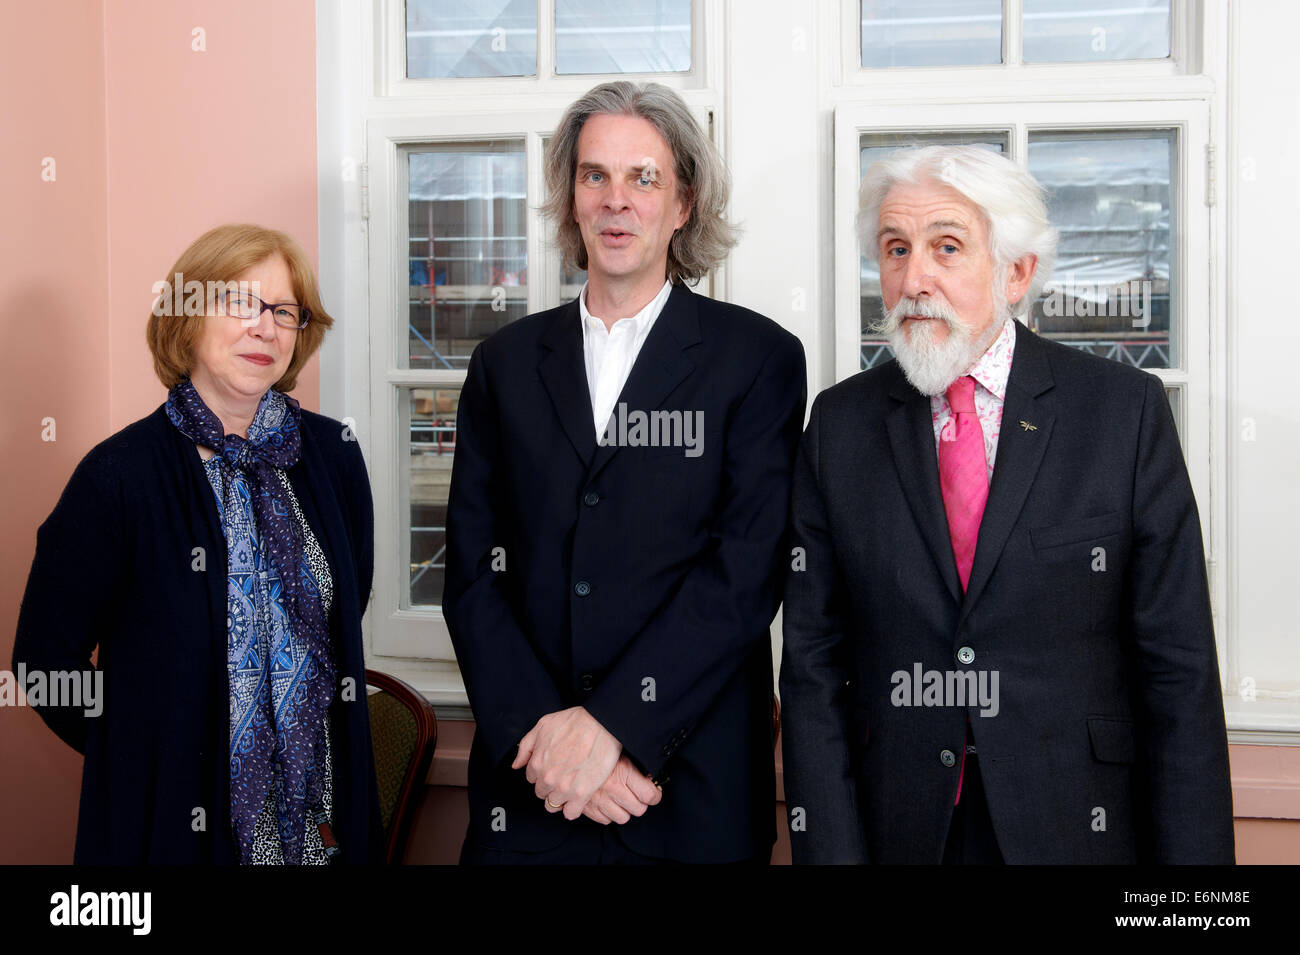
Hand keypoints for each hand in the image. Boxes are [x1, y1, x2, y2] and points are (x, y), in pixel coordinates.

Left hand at [512, 706, 621, 820]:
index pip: (532, 779)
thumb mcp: (543, 725)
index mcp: (537, 763)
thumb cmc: (574, 721)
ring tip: (571, 786)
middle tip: (564, 776)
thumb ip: (526, 747)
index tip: (553, 768)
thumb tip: (516, 765)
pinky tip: (578, 798)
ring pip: (553, 805)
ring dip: (560, 798)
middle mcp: (547, 778)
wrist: (602, 723)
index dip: (543, 773)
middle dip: (550, 786)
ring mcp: (564, 788)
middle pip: (541, 793)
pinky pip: (570, 813)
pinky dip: (573, 809)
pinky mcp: (581, 794)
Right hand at [581, 755, 662, 824]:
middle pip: (638, 809)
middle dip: (640, 803)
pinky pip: (605, 820)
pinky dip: (607, 814)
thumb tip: (651, 778)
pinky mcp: (586, 808)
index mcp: (623, 771)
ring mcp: (599, 800)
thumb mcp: (618, 750)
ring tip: (620, 799)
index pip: (649, 795)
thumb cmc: (595, 748)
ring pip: (623, 818)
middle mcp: (612, 788)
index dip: (655, 795)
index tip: (654, 792)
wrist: (568, 752)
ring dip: (624, 810)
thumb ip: (635, 765)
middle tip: (637, 795)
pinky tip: (606, 802)